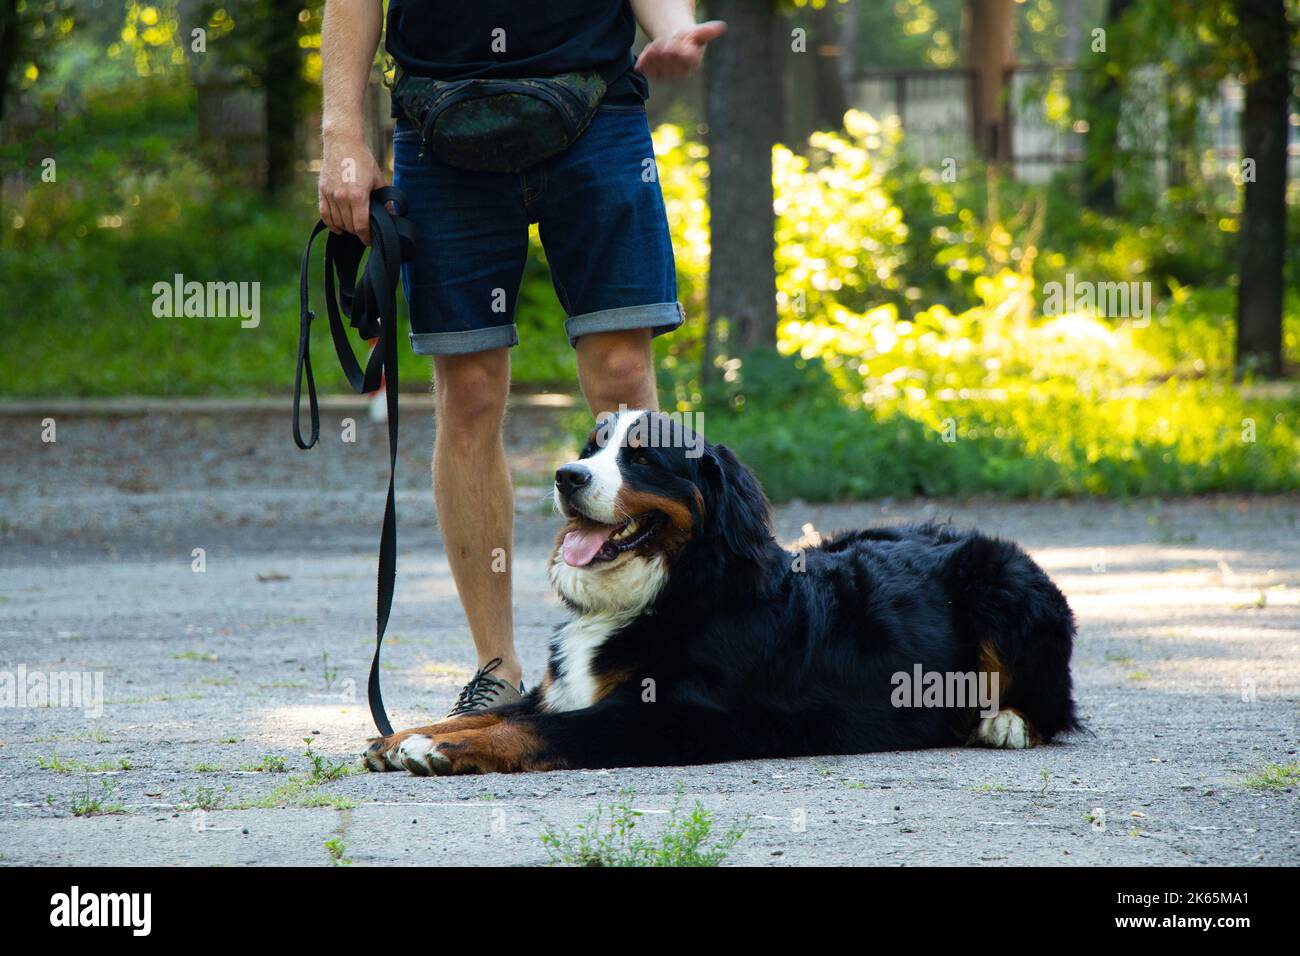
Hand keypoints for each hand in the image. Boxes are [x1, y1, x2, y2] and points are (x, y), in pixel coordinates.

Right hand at [319, 131, 385, 245]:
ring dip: (347, 228)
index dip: (367, 237)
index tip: (371, 240)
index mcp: (357, 196)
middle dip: (358, 232)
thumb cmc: (363, 160)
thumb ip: (384, 200)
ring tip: (355, 228)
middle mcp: (342, 197)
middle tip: (366, 232)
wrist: (343, 142)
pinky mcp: (322, 191)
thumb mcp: (378, 180)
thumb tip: (392, 216)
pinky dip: (332, 224)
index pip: (361, 226)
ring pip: (337, 222)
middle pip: (349, 226)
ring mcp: (330, 194)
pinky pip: (325, 215)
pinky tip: (339, 227)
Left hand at [634, 20, 726, 81]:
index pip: (686, 58)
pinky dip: (644, 62)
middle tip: (662, 42)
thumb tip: (722, 27)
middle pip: (670, 61)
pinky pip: (647, 70)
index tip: (673, 44)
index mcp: (693, 62)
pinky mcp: (655, 75)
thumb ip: (708, 31)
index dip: (679, 51)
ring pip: (657, 66)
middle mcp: (680, 72)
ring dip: (653, 55)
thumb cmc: (689, 39)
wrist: (676, 45)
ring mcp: (667, 75)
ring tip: (654, 46)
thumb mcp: (699, 33)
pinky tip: (643, 56)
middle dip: (664, 50)